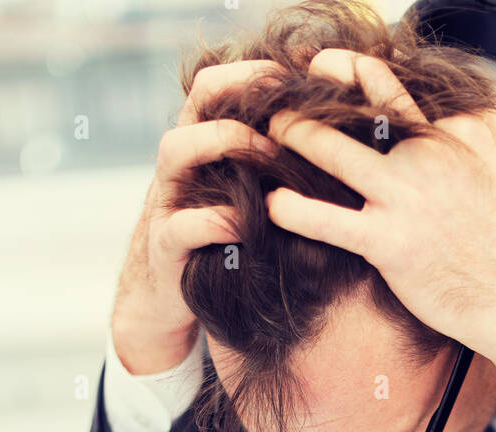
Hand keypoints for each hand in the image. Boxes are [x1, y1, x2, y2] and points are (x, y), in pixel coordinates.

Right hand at [111, 60, 279, 374]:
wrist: (166, 296)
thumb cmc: (219, 241)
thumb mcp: (241, 197)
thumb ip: (267, 168)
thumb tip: (330, 145)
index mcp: (199, 144)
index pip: (216, 84)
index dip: (253, 72)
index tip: (297, 77)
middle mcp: (179, 164)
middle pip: (197, 102)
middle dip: (242, 95)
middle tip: (289, 115)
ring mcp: (167, 201)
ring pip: (177, 149)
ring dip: (225, 144)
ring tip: (271, 157)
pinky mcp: (165, 246)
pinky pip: (183, 226)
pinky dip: (216, 222)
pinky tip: (248, 226)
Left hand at [266, 50, 495, 408]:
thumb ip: (482, 133)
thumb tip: (468, 112)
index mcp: (456, 132)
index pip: (394, 86)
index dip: (352, 71)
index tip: (325, 65)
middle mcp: (428, 153)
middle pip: (356, 110)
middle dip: (311, 100)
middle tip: (280, 96)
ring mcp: (406, 197)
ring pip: (334, 153)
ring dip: (293, 139)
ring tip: (267, 135)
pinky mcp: (390, 243)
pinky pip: (328, 222)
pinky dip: (295, 211)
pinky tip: (274, 205)